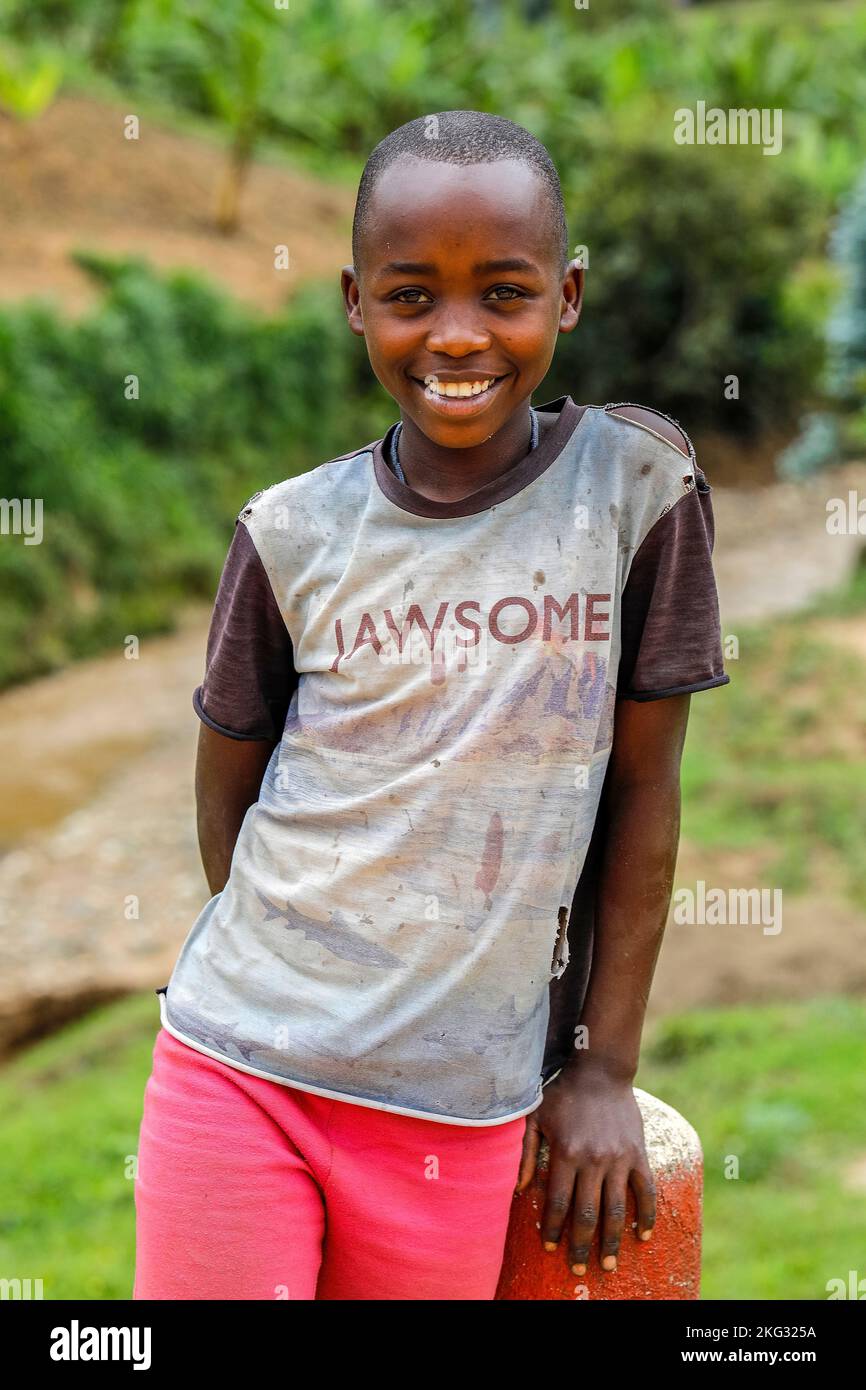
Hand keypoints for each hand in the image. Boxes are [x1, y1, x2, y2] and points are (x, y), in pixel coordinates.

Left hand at [515, 1060, 655, 1275]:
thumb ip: (524, 1152)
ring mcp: (619, 1158)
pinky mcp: (638, 1154)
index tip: (550, 1248)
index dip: (553, 1229)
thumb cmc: (562, 1094)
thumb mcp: (535, 1116)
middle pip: (587, 1214)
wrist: (600, 1070)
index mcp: (566, 1153)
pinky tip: (642, 1236)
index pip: (558, 1203)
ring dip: (612, 1241)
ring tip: (608, 1264)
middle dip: (581, 1245)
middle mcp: (593, 1160)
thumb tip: (517, 1190)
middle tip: (578, 1268)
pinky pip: (646, 1191)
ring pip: (616, 1209)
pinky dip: (646, 1215)